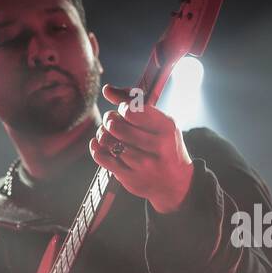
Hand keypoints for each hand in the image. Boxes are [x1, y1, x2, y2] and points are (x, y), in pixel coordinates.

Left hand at [90, 84, 194, 213]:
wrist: (175, 183)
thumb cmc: (165, 146)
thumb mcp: (160, 123)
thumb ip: (135, 103)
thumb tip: (107, 89)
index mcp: (166, 127)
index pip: (132, 110)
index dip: (121, 107)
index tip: (123, 110)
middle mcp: (156, 146)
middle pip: (117, 126)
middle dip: (109, 120)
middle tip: (111, 121)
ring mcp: (143, 163)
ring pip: (108, 142)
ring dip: (102, 134)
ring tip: (106, 133)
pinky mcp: (130, 177)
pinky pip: (103, 159)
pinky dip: (96, 149)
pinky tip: (99, 145)